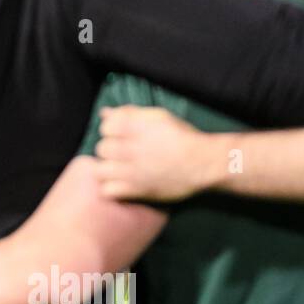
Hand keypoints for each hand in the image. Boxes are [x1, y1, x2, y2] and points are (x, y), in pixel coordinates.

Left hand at [93, 105, 220, 201]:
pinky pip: (108, 190)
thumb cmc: (183, 137)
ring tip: (119, 170)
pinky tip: (121, 184)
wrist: (204, 163)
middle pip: (102, 149)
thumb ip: (129, 113)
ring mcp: (131, 170)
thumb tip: (103, 113)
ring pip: (100, 170)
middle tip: (122, 155)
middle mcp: (129, 148)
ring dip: (107, 169)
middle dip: (110, 151)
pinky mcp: (136, 190)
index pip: (105, 127)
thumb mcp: (158, 117)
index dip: (112, 132)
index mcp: (134, 127)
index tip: (121, 136)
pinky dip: (111, 188)